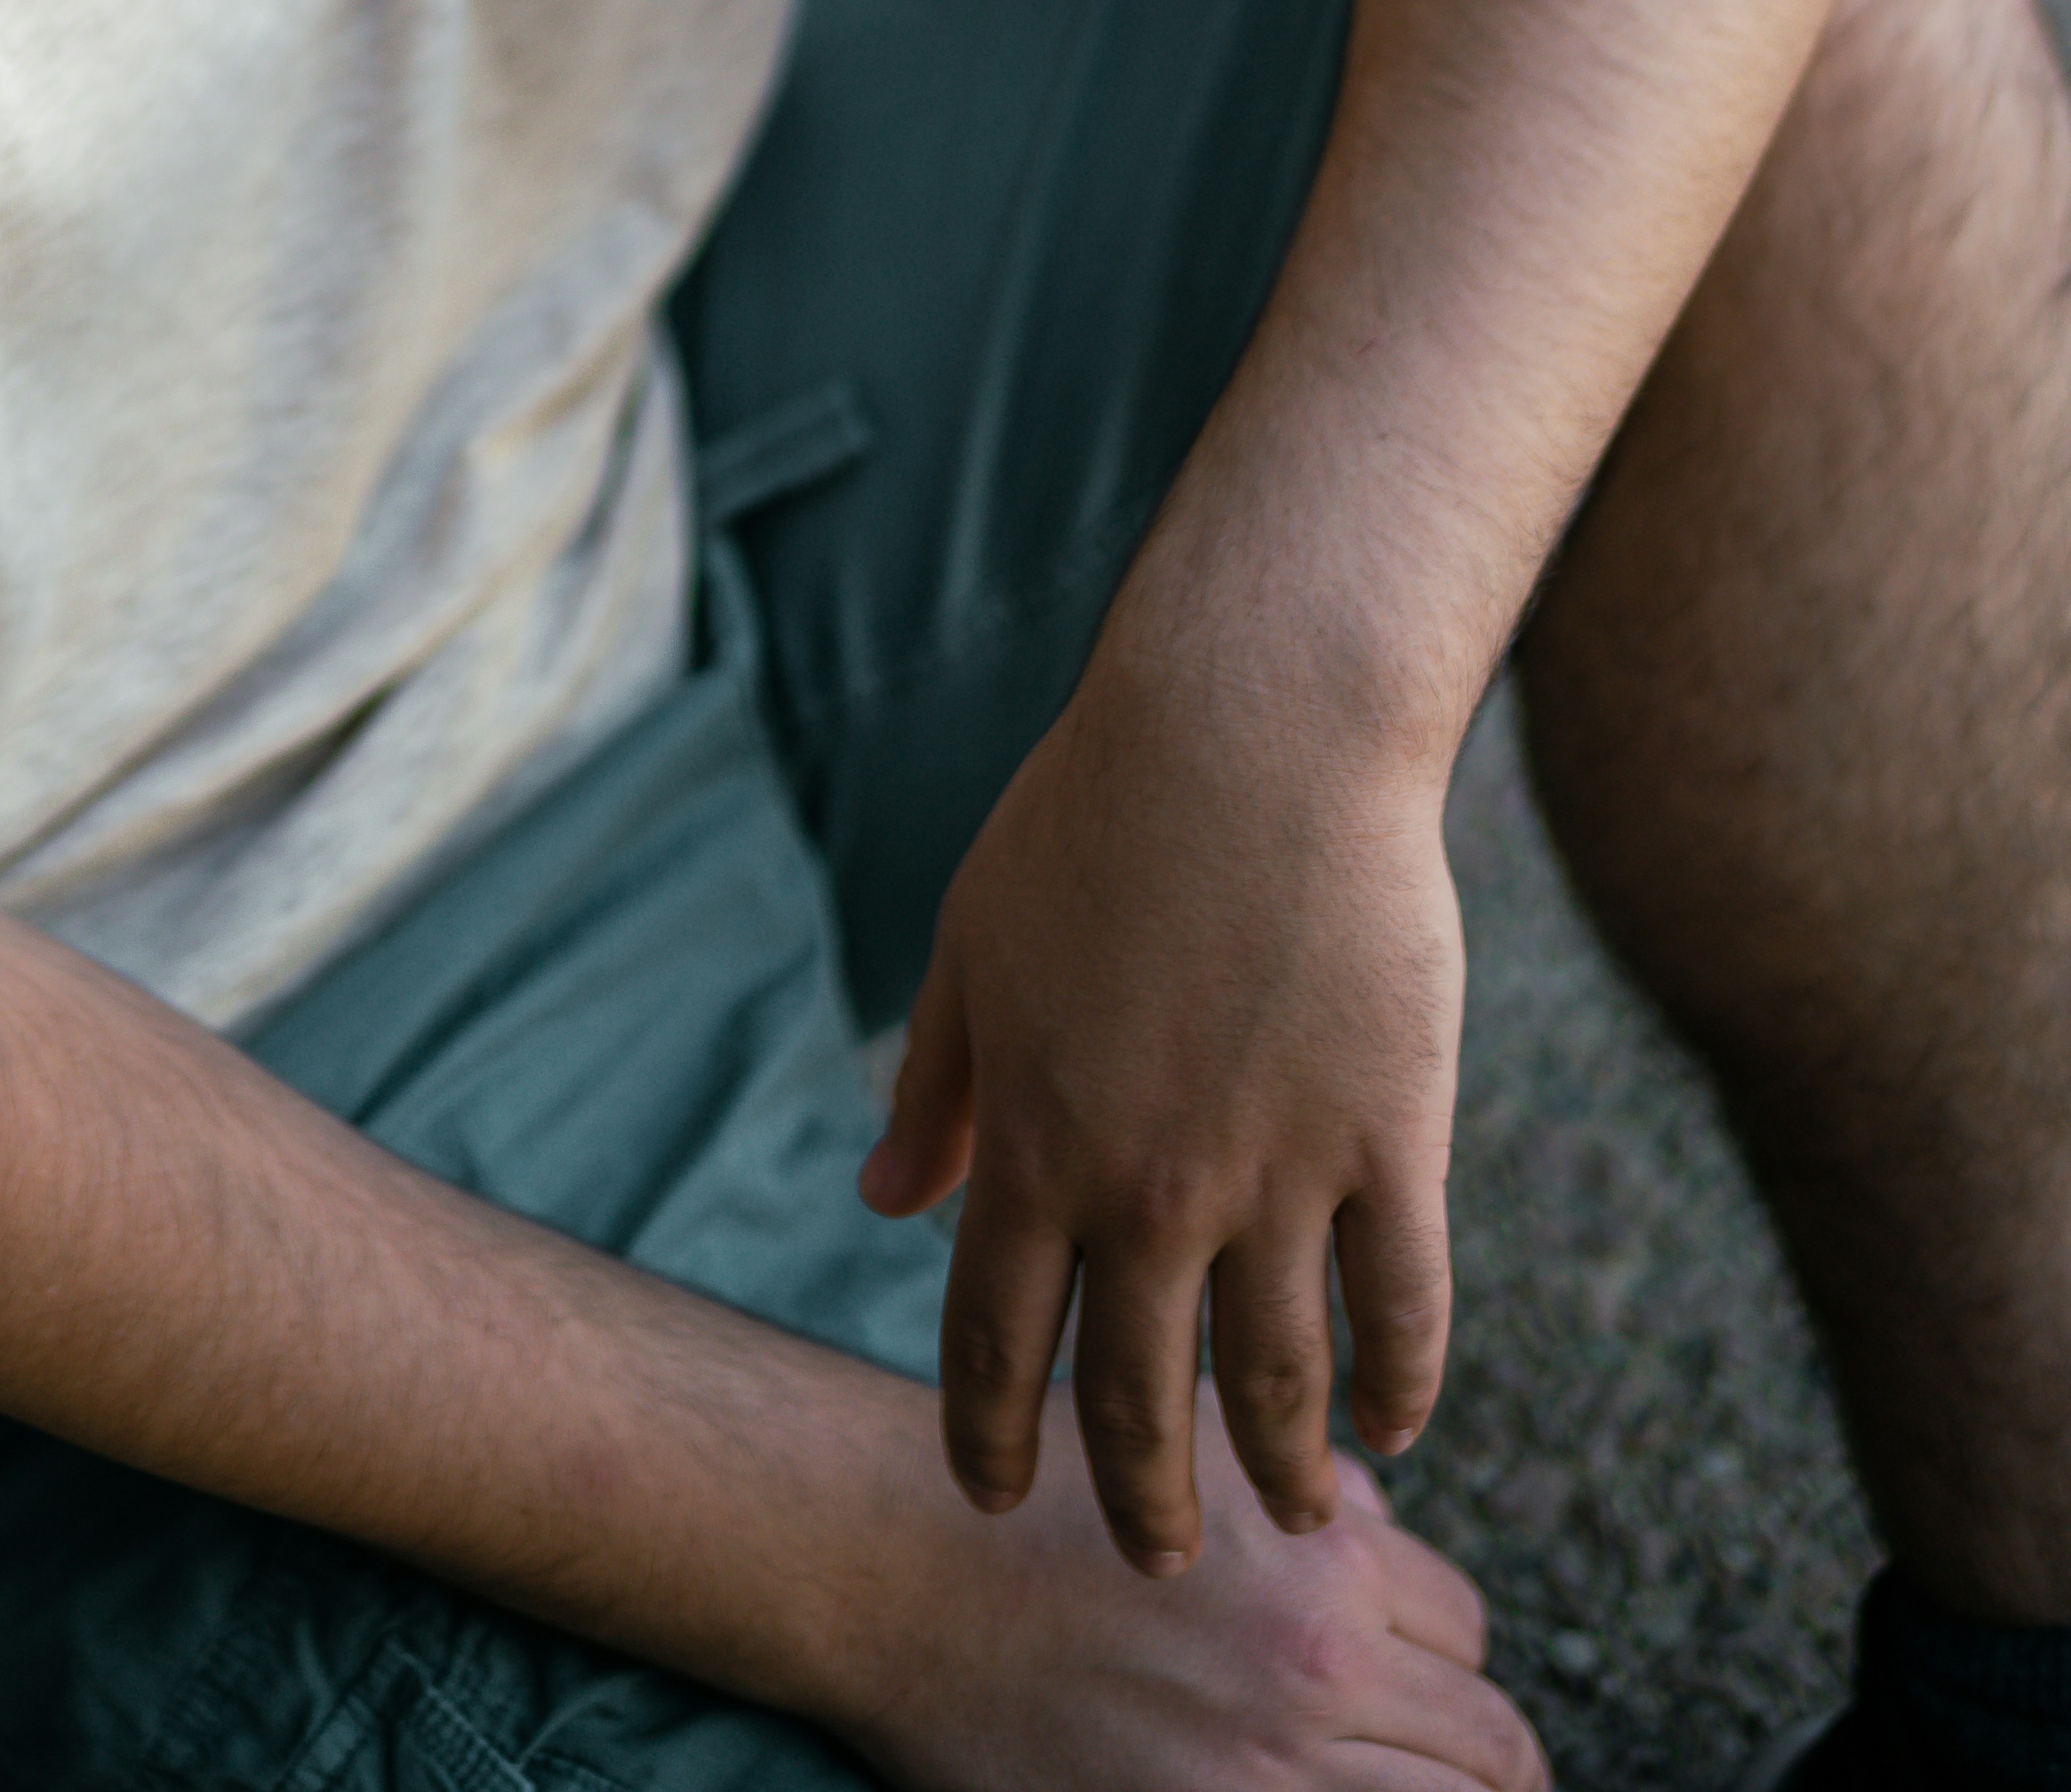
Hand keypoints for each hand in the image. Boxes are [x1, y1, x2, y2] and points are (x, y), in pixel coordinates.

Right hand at [846, 1390, 1542, 1791]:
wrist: (898, 1568)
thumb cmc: (1035, 1500)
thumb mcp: (1183, 1445)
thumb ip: (1295, 1492)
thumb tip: (1379, 1529)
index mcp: (1325, 1557)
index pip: (1467, 1630)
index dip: (1447, 1664)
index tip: (1425, 1697)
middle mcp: (1322, 1663)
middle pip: (1490, 1743)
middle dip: (1479, 1765)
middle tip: (1454, 1782)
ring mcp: (1273, 1769)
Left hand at [857, 628, 1465, 1574]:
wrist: (1250, 729)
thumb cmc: (1094, 815)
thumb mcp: (974, 944)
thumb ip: (934, 1086)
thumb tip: (886, 1201)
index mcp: (1032, 1143)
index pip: (997, 1345)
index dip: (992, 1440)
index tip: (996, 1500)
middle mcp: (1148, 1187)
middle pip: (1137, 1398)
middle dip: (1141, 1499)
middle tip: (1156, 1558)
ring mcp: (1277, 1173)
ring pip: (1278, 1384)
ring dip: (1279, 1470)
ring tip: (1292, 1518)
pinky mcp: (1390, 1139)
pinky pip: (1401, 1307)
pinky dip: (1400, 1389)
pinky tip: (1393, 1431)